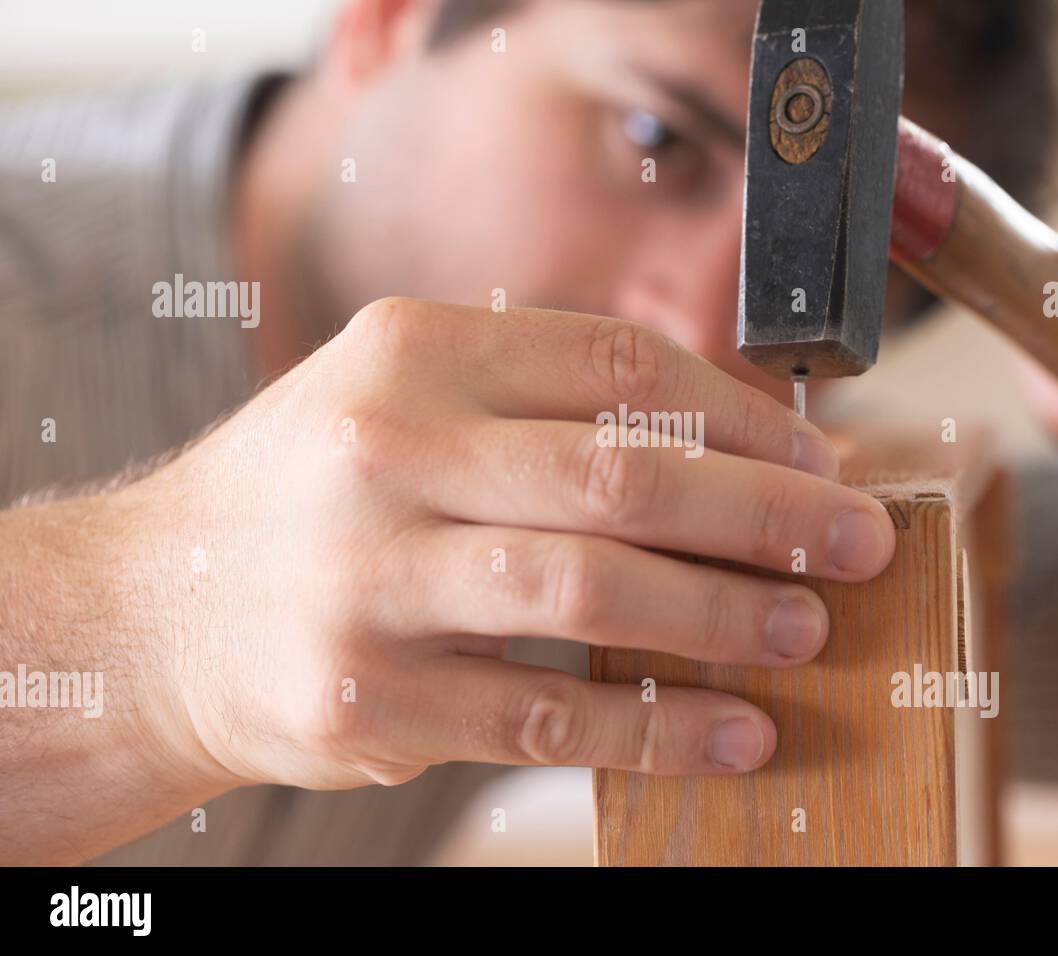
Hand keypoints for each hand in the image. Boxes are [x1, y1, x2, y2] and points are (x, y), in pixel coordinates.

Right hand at [117, 298, 895, 792]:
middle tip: (858, 544)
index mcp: (415, 355)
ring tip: (809, 630)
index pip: (620, 368)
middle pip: (625, 474)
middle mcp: (389, 450)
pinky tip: (732, 733)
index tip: (821, 461)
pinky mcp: (370, 694)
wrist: (158, 609)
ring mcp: (373, 576)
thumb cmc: (313, 495)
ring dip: (726, 615)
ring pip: (595, 588)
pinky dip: (659, 726)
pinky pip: (549, 711)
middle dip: (767, 514)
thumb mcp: (403, 403)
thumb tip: (725, 446)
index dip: (742, 418)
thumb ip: (542, 405)